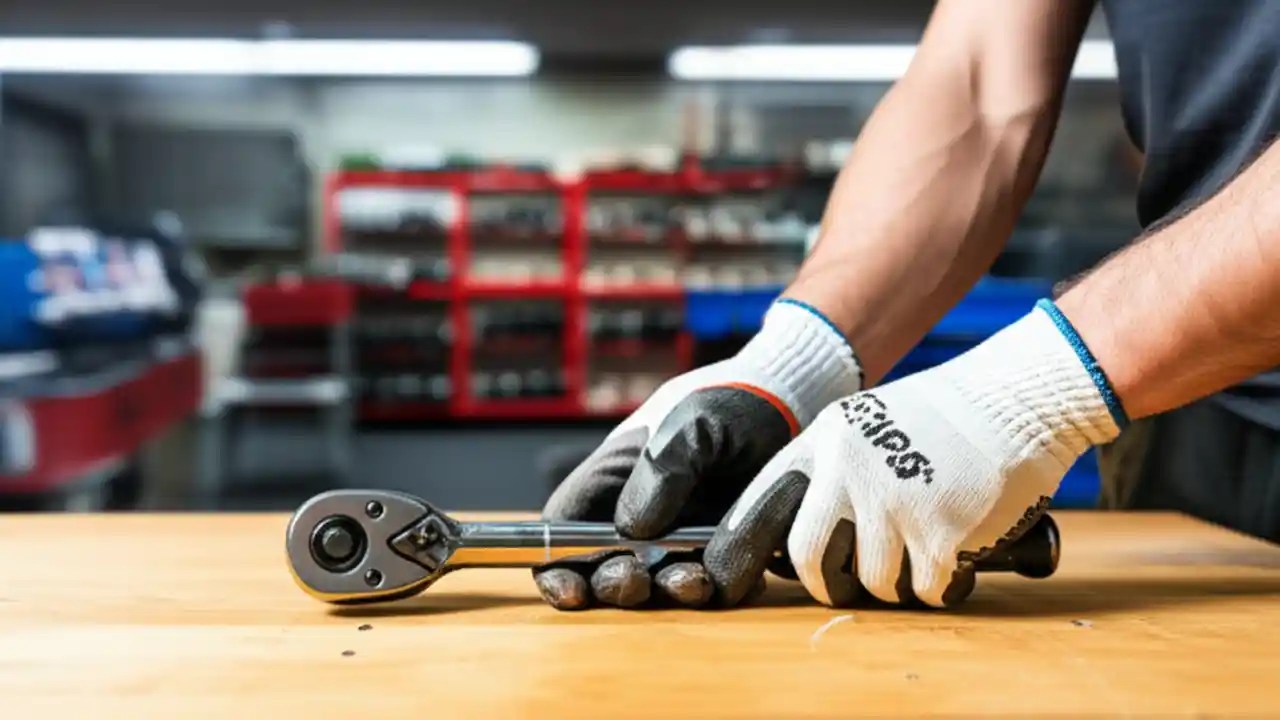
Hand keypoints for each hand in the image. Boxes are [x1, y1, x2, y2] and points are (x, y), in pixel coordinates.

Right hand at [535, 300, 860, 609]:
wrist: (800, 400)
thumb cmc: (735, 399)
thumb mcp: (694, 421)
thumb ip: (662, 471)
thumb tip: (632, 531)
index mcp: (615, 477)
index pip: (563, 526)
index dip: (556, 564)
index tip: (572, 589)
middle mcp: (642, 512)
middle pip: (603, 566)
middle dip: (614, 585)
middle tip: (638, 583)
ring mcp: (683, 534)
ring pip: (658, 582)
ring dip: (668, 591)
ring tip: (693, 581)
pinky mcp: (724, 548)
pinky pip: (713, 582)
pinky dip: (719, 588)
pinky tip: (734, 578)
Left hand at [705, 302, 1124, 607]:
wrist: (1015, 402)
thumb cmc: (945, 417)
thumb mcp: (869, 423)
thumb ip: (833, 466)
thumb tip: (797, 530)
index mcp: (828, 441)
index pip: (768, 500)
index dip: (754, 542)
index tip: (756, 568)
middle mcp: (851, 471)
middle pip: (809, 557)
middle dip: (825, 584)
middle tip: (841, 588)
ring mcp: (894, 503)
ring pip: (873, 581)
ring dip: (896, 583)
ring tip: (918, 558)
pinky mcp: (940, 533)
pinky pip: (925, 588)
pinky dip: (939, 586)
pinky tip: (953, 560)